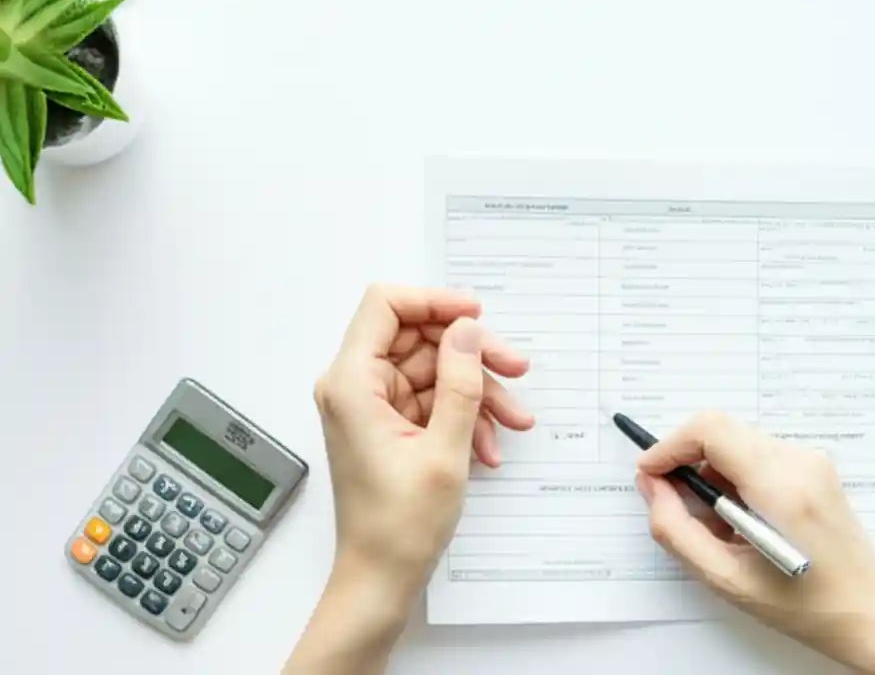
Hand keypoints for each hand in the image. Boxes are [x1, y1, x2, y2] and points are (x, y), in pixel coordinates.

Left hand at [313, 286, 531, 585]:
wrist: (381, 579)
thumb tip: (468, 331)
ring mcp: (372, 406)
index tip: (476, 315)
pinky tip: (489, 446)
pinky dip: (465, 416)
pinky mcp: (388, 425)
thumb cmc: (398, 527)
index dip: (434, 302)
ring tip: (515, 421)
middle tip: (516, 369)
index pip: (385, 305)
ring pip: (434, 371)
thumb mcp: (444, 450)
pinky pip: (433, 401)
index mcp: (351, 383)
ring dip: (477, 392)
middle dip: (471, 355)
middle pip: (418, 338)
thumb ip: (460, 383)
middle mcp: (354, 387)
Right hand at [635, 413, 874, 674]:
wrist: (869, 610)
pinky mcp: (815, 466)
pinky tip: (744, 521)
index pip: (711, 429)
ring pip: (737, 443)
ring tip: (721, 528)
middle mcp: (799, 462)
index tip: (651, 474)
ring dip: (715, 475)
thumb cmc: (805, 605)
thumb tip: (652, 487)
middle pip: (722, 432)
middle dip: (690, 463)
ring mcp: (812, 460)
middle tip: (680, 508)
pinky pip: (758, 455)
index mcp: (780, 487)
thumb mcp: (726, 578)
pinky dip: (738, 480)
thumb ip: (676, 529)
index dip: (670, 446)